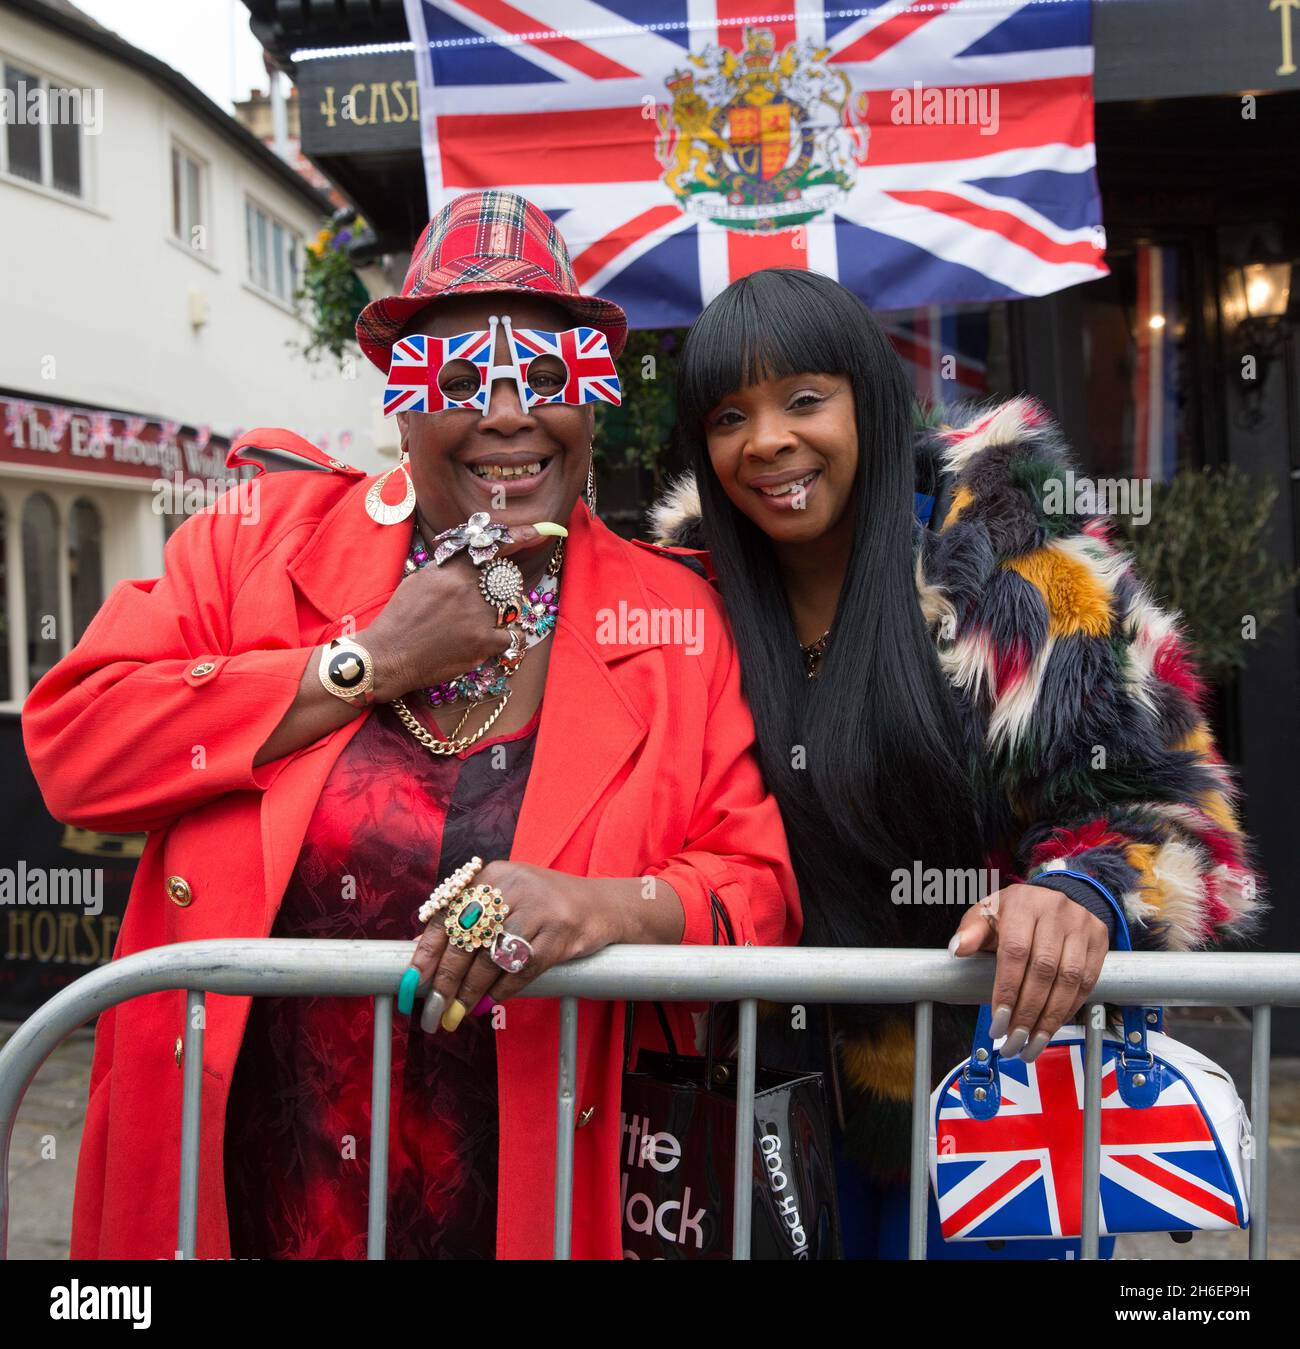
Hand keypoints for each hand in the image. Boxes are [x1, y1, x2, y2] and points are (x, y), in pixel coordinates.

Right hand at [357, 523, 560, 699]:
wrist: (390, 655)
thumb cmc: (401, 618)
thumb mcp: (420, 580)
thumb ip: (448, 567)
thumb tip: (469, 556)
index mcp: (453, 571)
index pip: (493, 547)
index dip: (521, 536)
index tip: (543, 530)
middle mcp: (469, 590)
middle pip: (505, 580)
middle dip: (501, 589)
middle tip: (483, 602)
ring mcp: (478, 617)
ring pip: (510, 608)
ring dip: (501, 615)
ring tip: (474, 624)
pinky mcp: (483, 643)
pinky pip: (513, 637)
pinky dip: (508, 640)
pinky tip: (494, 642)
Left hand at [405, 862, 623, 1033]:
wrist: (602, 905)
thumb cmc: (545, 907)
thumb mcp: (506, 901)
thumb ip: (467, 920)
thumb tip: (419, 952)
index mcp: (493, 875)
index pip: (448, 914)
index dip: (427, 951)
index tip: (412, 982)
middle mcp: (513, 886)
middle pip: (466, 938)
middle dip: (445, 980)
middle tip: (432, 1009)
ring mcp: (539, 908)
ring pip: (491, 957)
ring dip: (470, 992)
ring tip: (456, 1013)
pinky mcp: (560, 932)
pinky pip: (522, 968)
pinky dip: (502, 990)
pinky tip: (491, 1002)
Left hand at [949, 883, 1108, 1061]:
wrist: (1054, 897)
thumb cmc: (1014, 911)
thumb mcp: (986, 913)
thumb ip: (971, 932)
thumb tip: (957, 949)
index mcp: (1022, 904)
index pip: (1016, 952)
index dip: (1007, 990)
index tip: (998, 1022)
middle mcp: (1055, 912)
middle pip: (1044, 970)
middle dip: (1028, 1012)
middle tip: (1013, 1041)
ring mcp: (1081, 926)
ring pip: (1070, 980)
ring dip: (1050, 1018)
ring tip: (1032, 1044)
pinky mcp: (1099, 941)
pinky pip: (1087, 982)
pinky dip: (1069, 1009)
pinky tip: (1052, 1025)